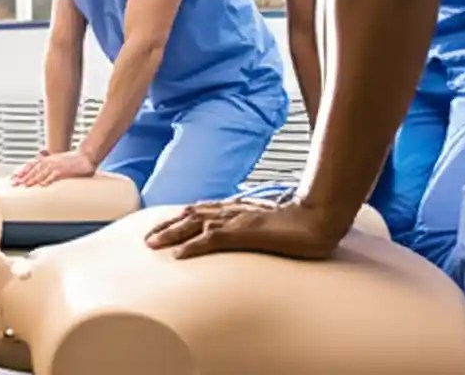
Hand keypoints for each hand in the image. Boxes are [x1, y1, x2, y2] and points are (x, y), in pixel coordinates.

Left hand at [11, 148, 95, 186]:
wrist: (85, 156)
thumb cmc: (72, 161)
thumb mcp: (57, 163)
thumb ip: (48, 169)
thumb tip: (40, 179)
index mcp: (47, 160)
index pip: (31, 165)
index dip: (22, 171)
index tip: (14, 179)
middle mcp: (50, 161)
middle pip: (33, 169)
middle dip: (24, 177)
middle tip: (16, 184)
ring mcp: (56, 165)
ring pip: (41, 172)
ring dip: (33, 179)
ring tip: (26, 185)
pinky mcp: (64, 170)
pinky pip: (54, 175)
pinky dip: (48, 180)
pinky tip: (43, 185)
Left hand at [143, 197, 343, 259]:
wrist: (318, 219)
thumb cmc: (298, 224)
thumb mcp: (268, 226)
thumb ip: (251, 228)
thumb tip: (241, 234)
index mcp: (237, 209)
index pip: (200, 210)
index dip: (178, 219)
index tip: (161, 227)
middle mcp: (232, 211)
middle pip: (191, 214)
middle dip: (167, 225)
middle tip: (146, 238)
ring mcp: (237, 220)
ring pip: (195, 224)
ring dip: (171, 234)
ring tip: (152, 244)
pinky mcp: (244, 232)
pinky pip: (213, 239)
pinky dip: (193, 246)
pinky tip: (179, 255)